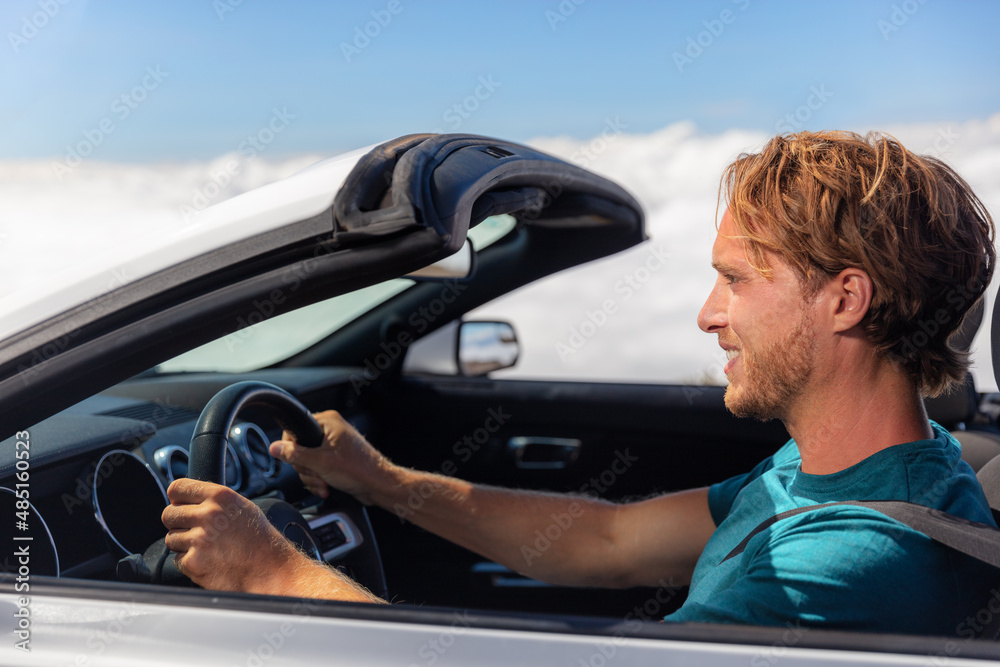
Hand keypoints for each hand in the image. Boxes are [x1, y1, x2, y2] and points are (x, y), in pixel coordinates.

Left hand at [162, 478, 300, 592]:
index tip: (180, 505)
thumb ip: (215, 500)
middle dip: (177, 522)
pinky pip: (177, 559)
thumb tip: (190, 499)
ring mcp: (199, 539)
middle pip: (168, 514)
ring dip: (183, 543)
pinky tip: (209, 561)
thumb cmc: (260, 540)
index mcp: (220, 496)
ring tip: (207, 547)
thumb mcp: (242, 507)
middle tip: (194, 530)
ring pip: (171, 538)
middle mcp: (208, 515)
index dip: (177, 498)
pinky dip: (189, 561)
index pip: (178, 488)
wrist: (270, 570)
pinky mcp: (194, 562)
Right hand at [269, 410, 391, 504]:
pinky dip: (319, 480)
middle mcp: (331, 430)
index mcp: (328, 421)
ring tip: (324, 483)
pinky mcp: (336, 459)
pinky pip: (317, 468)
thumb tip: (275, 448)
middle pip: (300, 449)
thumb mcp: (320, 462)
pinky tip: (326, 487)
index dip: (292, 449)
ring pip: (308, 462)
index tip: (297, 461)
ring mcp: (334, 445)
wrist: (378, 486)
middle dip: (306, 469)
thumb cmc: (357, 470)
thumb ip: (294, 455)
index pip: (295, 429)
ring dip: (313, 477)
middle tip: (317, 475)